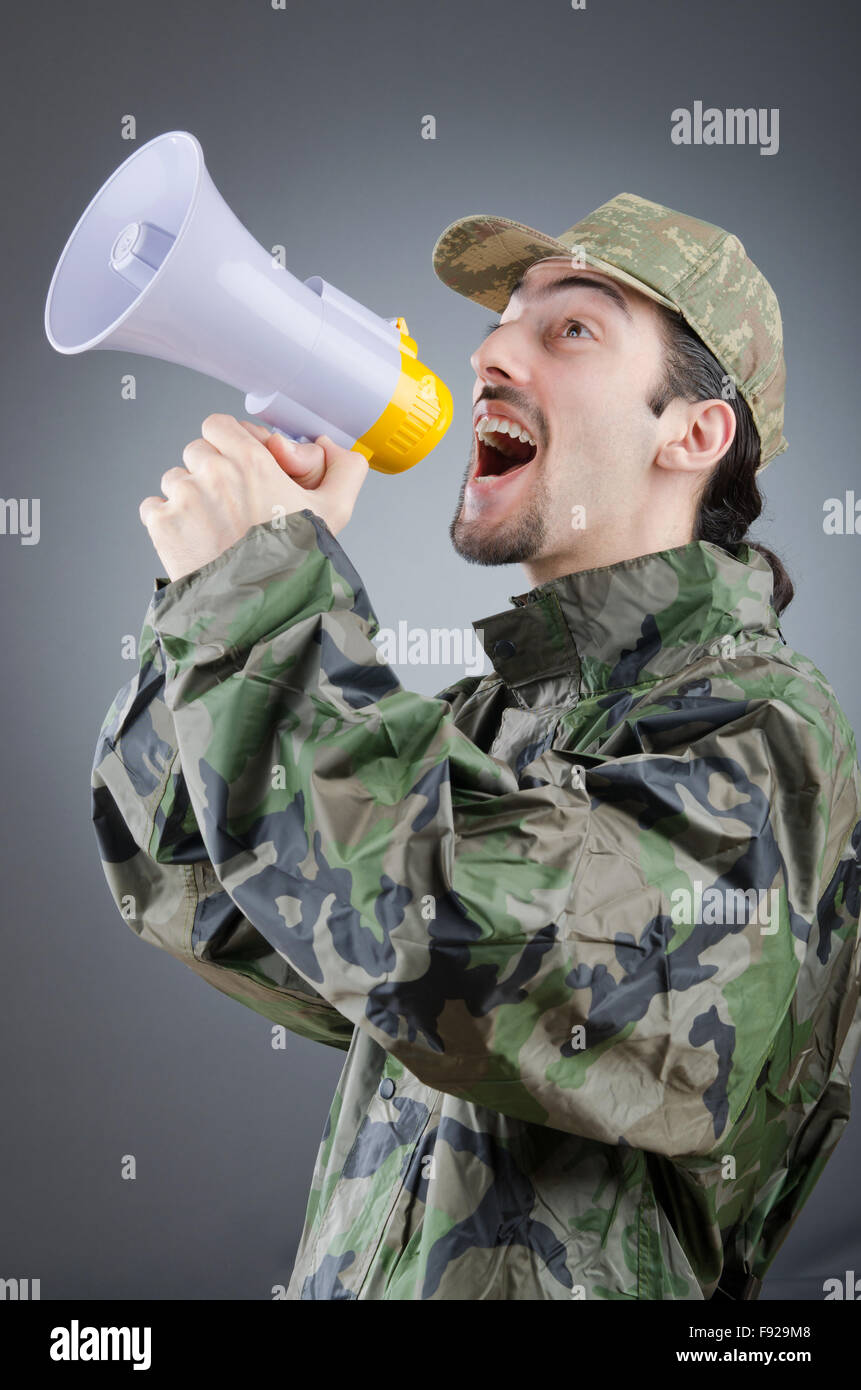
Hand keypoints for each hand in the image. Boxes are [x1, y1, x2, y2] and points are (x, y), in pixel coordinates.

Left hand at [139, 414, 368, 581]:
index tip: (239, 465)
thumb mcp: (335, 513)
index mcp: (250, 461)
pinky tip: (193, 539)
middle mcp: (213, 472)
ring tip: (213, 527)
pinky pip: (153, 506)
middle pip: (196, 451)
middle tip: (230, 502)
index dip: (229, 443)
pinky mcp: (162, 524)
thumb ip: (345, 470)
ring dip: (189, 496)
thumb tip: (330, 446)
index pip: (219, 425)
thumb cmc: (296, 563)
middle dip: (211, 471)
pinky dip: (167, 519)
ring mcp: (184, 497)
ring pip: (175, 479)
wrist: (261, 612)